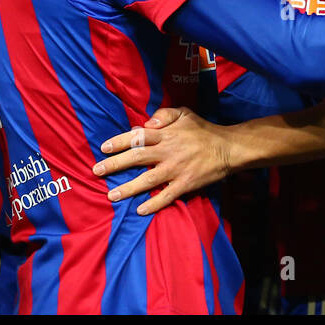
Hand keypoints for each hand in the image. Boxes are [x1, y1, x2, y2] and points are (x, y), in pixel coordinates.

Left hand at [92, 107, 231, 216]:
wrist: (228, 148)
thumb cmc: (203, 130)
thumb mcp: (184, 113)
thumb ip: (164, 114)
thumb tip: (145, 122)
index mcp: (165, 134)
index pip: (137, 136)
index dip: (119, 142)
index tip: (103, 148)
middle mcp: (167, 151)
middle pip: (136, 158)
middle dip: (115, 165)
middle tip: (97, 171)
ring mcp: (176, 169)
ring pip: (148, 179)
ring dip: (128, 188)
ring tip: (112, 195)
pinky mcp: (186, 184)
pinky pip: (167, 196)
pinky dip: (154, 204)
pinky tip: (140, 210)